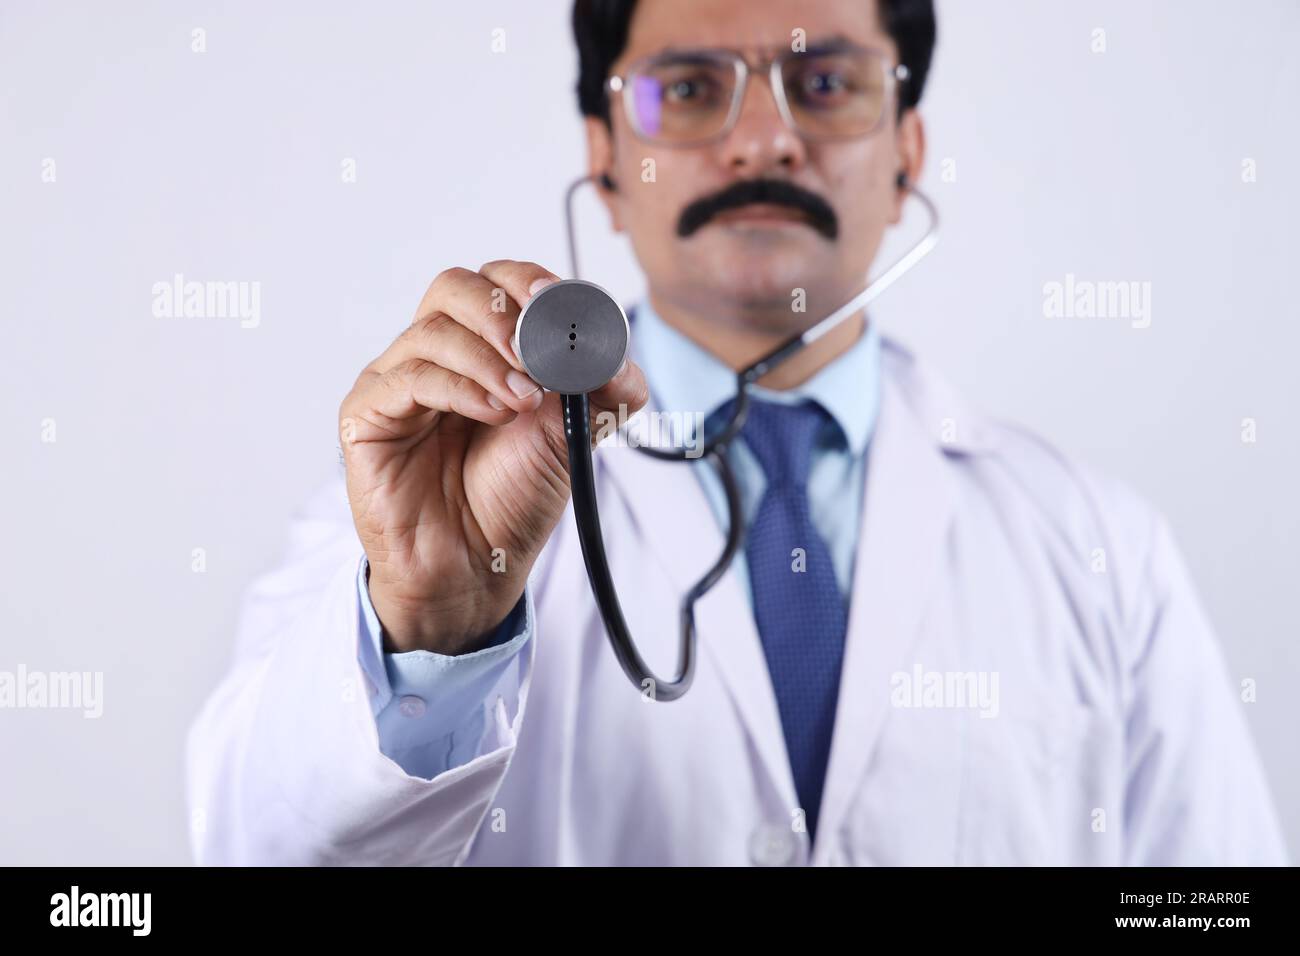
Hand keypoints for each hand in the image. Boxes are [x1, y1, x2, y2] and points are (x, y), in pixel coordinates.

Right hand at [339, 261, 647, 653]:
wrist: (476, 567)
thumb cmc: (512, 497)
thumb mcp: (573, 436)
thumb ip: (600, 388)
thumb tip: (616, 348)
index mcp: (482, 347)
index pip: (496, 282)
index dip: (528, 283)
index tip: (562, 307)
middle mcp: (436, 355)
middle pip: (455, 287)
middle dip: (502, 310)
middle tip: (538, 352)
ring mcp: (397, 382)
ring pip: (433, 330)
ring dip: (488, 359)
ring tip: (524, 401)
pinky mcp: (366, 415)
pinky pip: (407, 377)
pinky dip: (459, 387)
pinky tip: (493, 413)